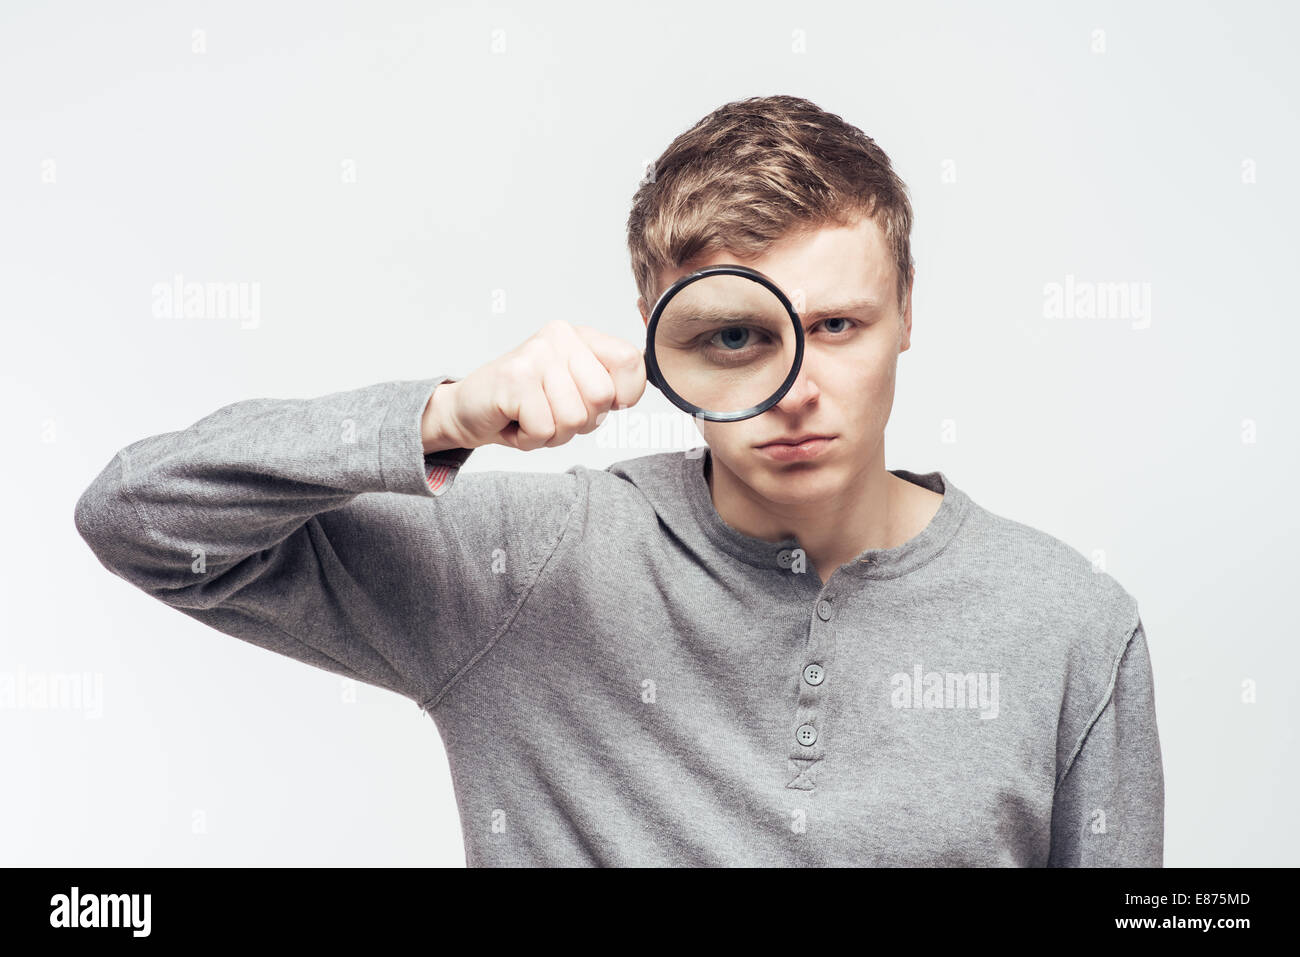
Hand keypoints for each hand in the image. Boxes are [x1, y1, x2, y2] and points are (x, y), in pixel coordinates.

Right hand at [422, 320, 645, 451]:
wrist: (467, 411)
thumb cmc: (525, 405)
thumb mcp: (573, 390)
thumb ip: (607, 385)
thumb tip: (637, 391)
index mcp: (580, 336)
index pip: (630, 361)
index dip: (623, 396)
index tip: (599, 405)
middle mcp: (559, 337)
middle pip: (602, 397)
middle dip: (580, 422)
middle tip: (552, 414)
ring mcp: (535, 355)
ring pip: (574, 418)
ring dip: (553, 434)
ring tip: (531, 418)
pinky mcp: (514, 378)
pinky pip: (544, 429)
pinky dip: (530, 440)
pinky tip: (514, 422)